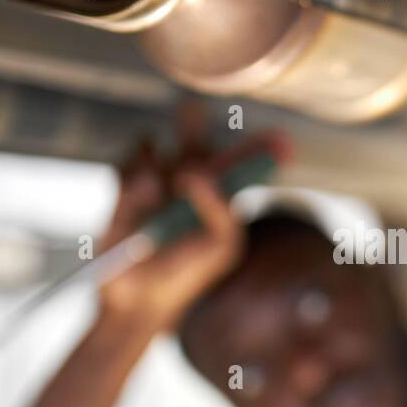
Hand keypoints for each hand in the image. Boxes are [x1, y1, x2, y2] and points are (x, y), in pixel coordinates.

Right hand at [97, 102, 271, 333]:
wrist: (139, 296)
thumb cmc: (189, 272)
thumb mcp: (221, 246)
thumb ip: (221, 211)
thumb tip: (196, 175)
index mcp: (217, 193)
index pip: (240, 161)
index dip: (259, 148)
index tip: (282, 141)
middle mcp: (185, 180)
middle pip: (191, 138)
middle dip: (191, 121)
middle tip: (191, 109)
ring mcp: (154, 181)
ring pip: (151, 146)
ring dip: (152, 160)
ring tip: (156, 193)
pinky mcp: (125, 189)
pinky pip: (128, 164)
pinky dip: (133, 176)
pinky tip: (138, 197)